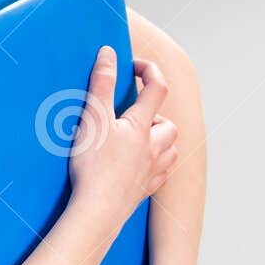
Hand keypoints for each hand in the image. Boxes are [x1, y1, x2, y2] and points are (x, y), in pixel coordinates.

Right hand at [68, 47, 177, 247]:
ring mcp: (152, 171)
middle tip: (133, 115)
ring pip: (170, 149)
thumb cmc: (93, 166)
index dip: (148, 70)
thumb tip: (109, 53)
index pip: (156, 88)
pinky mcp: (145, 191)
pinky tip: (142, 166)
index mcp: (141, 126)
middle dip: (155, 115)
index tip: (133, 66)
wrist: (98, 211)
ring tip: (140, 140)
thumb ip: (102, 84)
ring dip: (160, 140)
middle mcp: (154, 147)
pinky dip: (156, 164)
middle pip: (168, 124)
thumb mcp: (93, 118)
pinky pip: (162, 173)